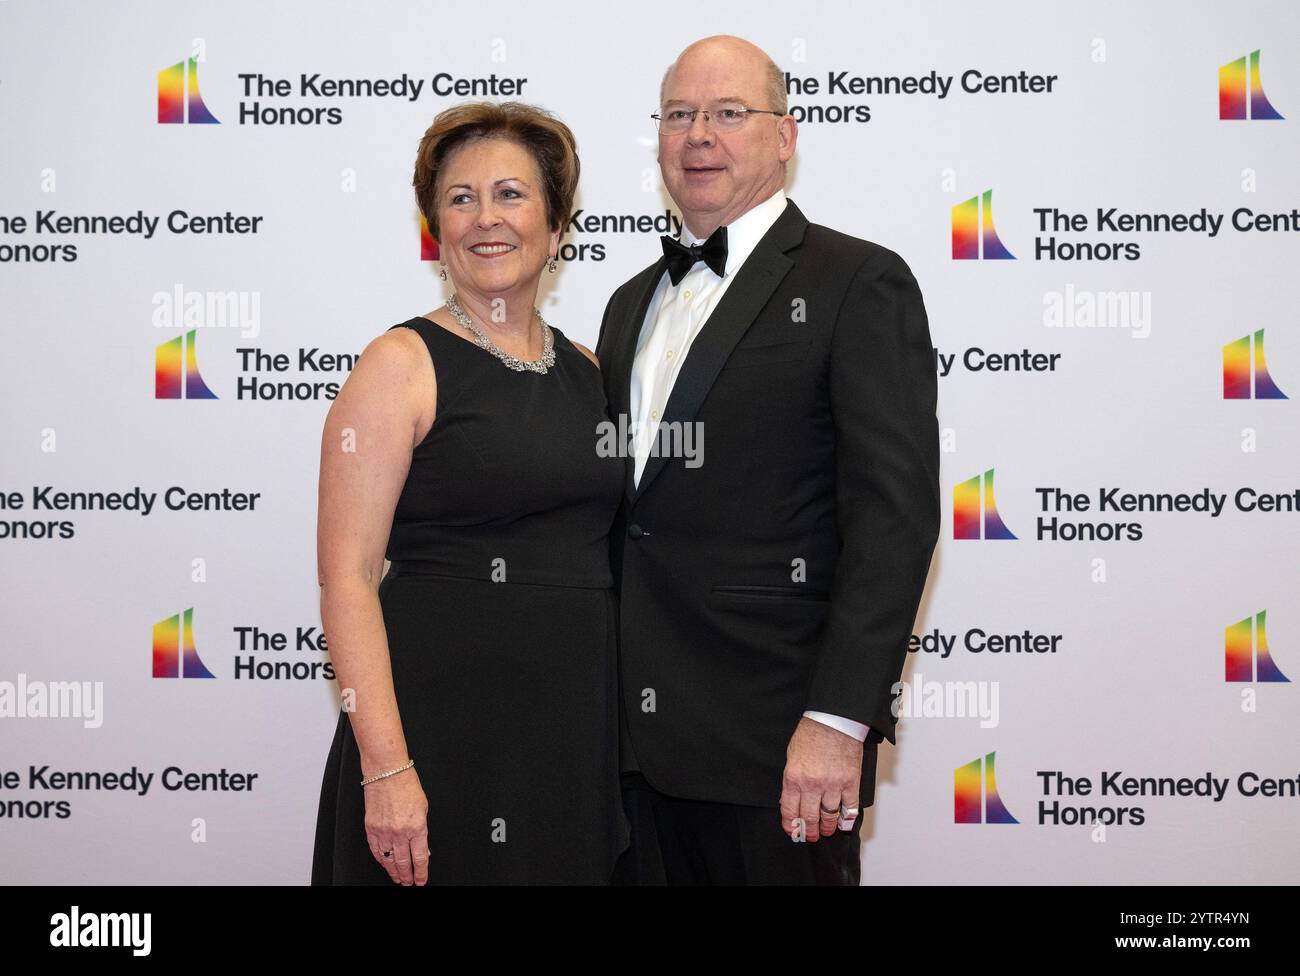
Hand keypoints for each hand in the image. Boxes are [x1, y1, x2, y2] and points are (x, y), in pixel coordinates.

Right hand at [363, 768, 429, 884]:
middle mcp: (400, 831)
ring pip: (389, 860)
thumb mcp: (423, 808)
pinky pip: (375, 850)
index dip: (421, 872)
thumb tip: (422, 849)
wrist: (387, 771)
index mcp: (417, 826)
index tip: (421, 880)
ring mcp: (384, 831)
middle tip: (409, 883)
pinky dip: (381, 860)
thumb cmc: (407, 785)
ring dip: (394, 872)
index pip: (420, 858)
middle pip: (404, 862)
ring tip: (398, 879)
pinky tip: (385, 864)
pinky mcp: (371, 828)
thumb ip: (422, 831)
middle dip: (407, 876)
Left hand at [779, 717, 861, 842]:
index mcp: (794, 778)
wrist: (834, 720)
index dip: (790, 824)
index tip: (792, 831)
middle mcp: (812, 784)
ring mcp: (833, 784)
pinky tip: (843, 824)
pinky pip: (850, 807)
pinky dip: (847, 818)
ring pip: (829, 815)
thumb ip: (792, 779)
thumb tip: (792, 798)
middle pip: (810, 816)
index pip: (790, 810)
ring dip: (827, 826)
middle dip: (809, 830)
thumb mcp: (791, 756)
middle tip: (810, 836)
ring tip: (826, 831)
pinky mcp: (850, 782)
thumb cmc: (812, 733)